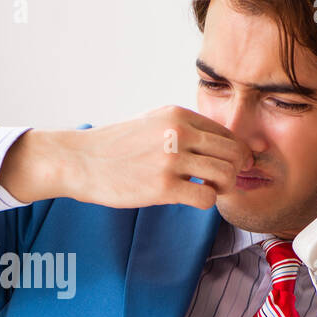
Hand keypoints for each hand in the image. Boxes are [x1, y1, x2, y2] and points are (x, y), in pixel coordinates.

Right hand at [0, 106, 248, 208]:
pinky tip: (193, 199)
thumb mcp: (151, 122)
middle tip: (224, 181)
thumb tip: (214, 141)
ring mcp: (171, 160)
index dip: (234, 152)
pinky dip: (207, 202)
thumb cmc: (114, 145)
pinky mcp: (162, 188)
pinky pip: (206, 197)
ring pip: (225, 174)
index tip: (228, 165)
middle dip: (236, 169)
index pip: (226, 133)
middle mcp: (178, 134)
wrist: (80, 160)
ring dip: (223, 187)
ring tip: (209, 191)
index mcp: (177, 115)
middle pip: (233, 152)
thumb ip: (182, 127)